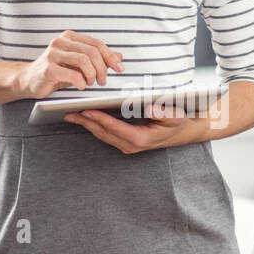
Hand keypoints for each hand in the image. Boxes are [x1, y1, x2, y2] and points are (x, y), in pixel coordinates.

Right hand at [14, 30, 122, 98]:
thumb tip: (119, 56)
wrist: (28, 80)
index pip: (96, 43)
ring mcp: (52, 54)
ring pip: (83, 61)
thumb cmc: (55, 72)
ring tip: (90, 83)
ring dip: (92, 75)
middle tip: (102, 81)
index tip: (119, 68)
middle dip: (102, 68)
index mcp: (69, 37)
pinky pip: (72, 74)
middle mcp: (60, 42)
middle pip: (92, 52)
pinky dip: (81, 82)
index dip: (110, 56)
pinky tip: (80, 86)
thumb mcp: (78, 65)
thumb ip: (98, 59)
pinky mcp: (47, 68)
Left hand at [64, 102, 204, 153]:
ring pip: (102, 135)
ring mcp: (128, 146)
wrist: (185, 132)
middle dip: (85, 123)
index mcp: (140, 138)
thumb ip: (164, 112)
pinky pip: (106, 135)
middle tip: (68, 113)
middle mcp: (131, 145)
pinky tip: (85, 118)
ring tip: (71, 115)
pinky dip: (94, 126)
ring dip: (86, 125)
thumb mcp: (176, 115)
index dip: (98, 119)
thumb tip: (152, 107)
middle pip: (103, 133)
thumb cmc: (179, 122)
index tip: (85, 111)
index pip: (114, 127)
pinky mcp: (126, 143)